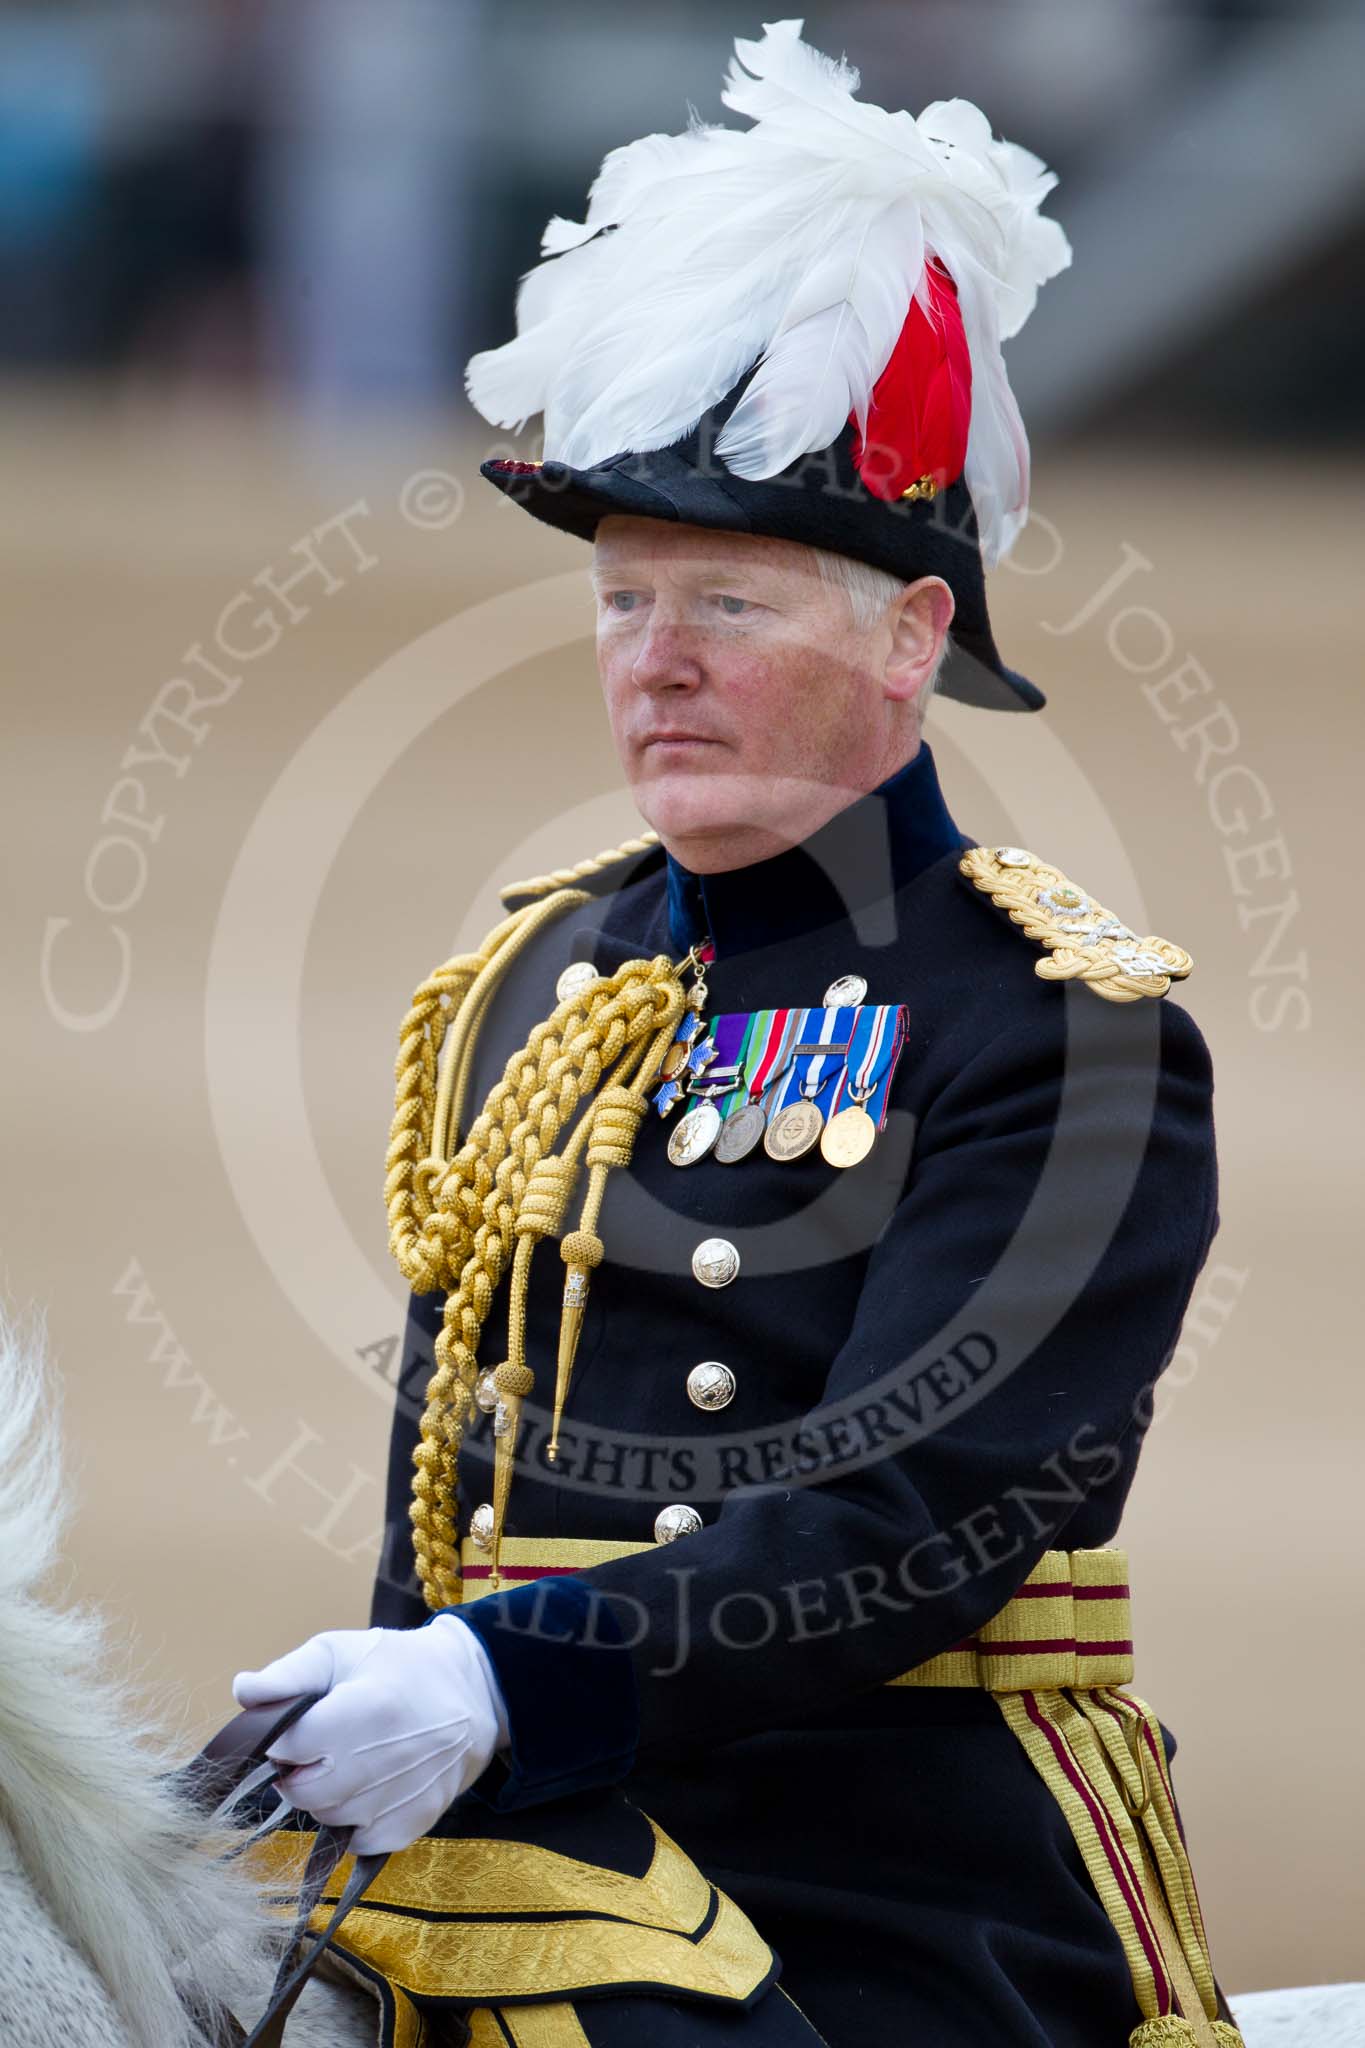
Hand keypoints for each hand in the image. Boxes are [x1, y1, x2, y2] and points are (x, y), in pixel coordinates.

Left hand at [231, 1615, 509, 1853]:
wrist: (474, 1692)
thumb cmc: (399, 1666)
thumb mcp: (343, 1651)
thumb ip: (289, 1673)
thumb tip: (242, 1691)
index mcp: (363, 1709)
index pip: (287, 1746)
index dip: (281, 1739)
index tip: (298, 1725)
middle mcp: (383, 1759)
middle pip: (301, 1790)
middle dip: (297, 1770)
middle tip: (318, 1746)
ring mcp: (402, 1796)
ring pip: (327, 1816)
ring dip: (324, 1795)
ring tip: (347, 1761)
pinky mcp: (416, 1822)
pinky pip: (359, 1840)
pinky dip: (354, 1820)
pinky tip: (369, 1787)